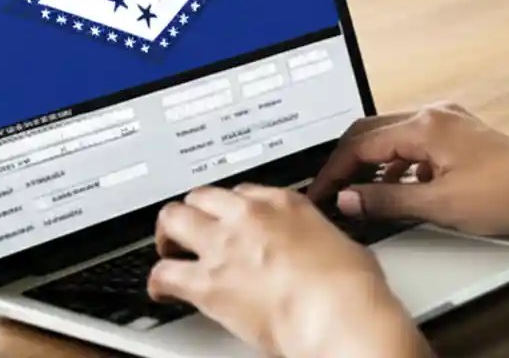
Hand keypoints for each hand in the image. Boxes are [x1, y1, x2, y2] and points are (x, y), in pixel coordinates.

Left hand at [148, 184, 430, 357]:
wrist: (338, 316)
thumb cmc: (350, 289)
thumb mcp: (343, 245)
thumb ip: (318, 240)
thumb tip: (318, 250)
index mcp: (284, 204)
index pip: (244, 193)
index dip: (232, 209)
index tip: (231, 221)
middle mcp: (248, 216)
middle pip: (202, 196)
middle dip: (195, 213)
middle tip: (193, 231)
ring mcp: (224, 246)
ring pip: (173, 219)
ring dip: (168, 236)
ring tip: (170, 251)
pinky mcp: (207, 283)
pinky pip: (163, 274)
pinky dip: (158, 283)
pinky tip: (162, 291)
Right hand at [309, 102, 508, 236]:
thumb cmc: (507, 195)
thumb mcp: (438, 205)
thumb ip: (386, 200)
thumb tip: (349, 199)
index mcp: (424, 126)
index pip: (360, 144)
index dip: (334, 171)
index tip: (320, 192)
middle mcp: (434, 116)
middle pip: (371, 133)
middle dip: (347, 162)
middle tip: (330, 190)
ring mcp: (447, 123)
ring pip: (392, 138)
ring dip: (372, 164)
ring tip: (359, 194)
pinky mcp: (458, 136)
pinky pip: (413, 145)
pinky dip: (396, 165)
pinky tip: (397, 189)